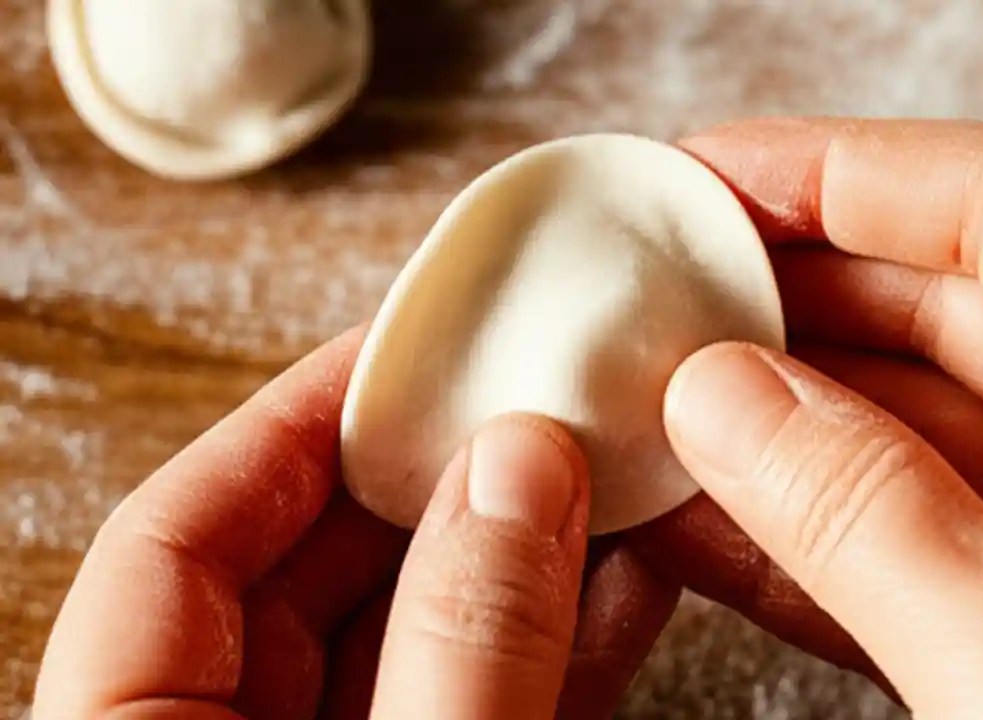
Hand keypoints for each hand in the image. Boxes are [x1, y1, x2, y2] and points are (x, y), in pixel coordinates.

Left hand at [33, 328, 677, 719]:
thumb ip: (457, 648)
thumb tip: (516, 472)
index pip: (179, 547)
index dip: (290, 430)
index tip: (404, 353)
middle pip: (312, 576)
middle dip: (439, 481)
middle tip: (534, 400)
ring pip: (421, 637)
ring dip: (524, 553)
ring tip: (609, 469)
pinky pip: (492, 703)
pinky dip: (563, 643)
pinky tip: (633, 576)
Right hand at [646, 118, 982, 717]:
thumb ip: (857, 511)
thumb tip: (716, 396)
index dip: (845, 170)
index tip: (708, 173)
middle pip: (948, 297)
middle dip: (791, 292)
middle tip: (656, 290)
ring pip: (916, 418)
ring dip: (778, 414)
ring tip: (650, 400)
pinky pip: (913, 526)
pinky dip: (803, 518)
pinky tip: (700, 509)